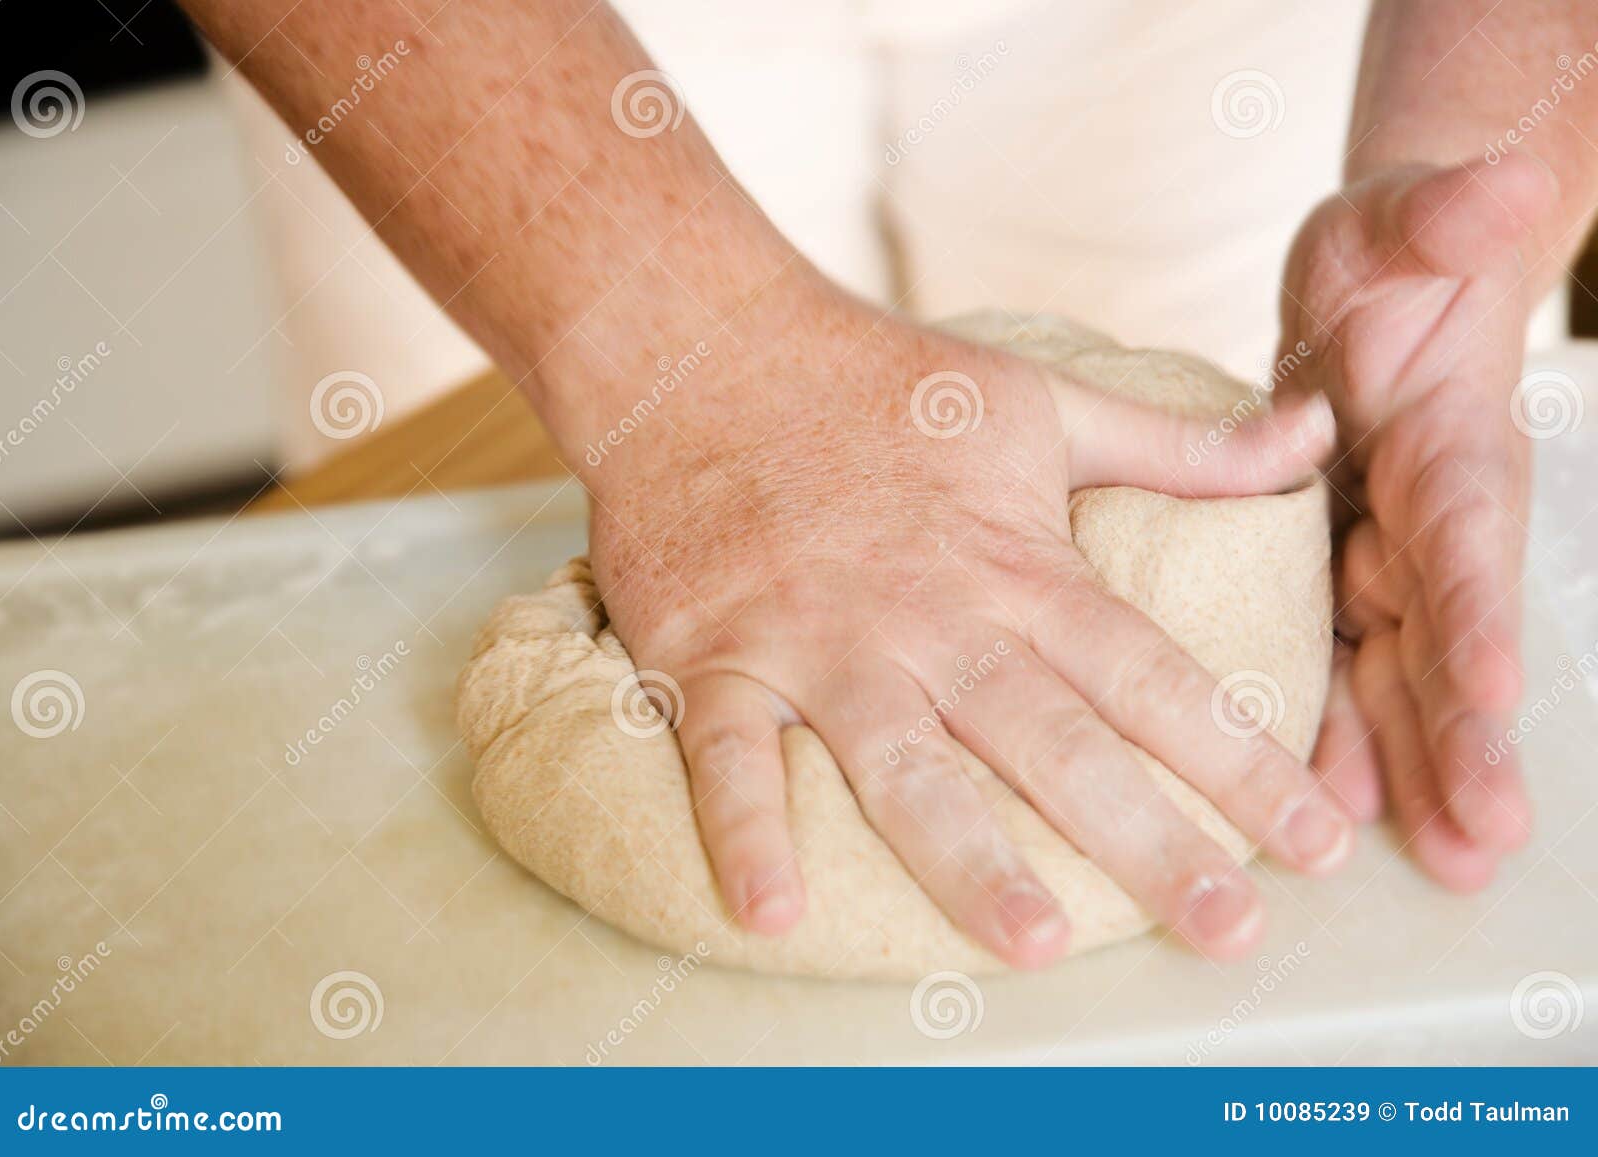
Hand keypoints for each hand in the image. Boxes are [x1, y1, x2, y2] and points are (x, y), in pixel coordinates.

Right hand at [581, 278, 1344, 964]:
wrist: (704, 348)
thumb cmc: (875, 383)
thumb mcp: (1043, 403)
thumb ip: (1178, 445)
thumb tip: (1313, 435)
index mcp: (1015, 566)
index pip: (1150, 674)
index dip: (1241, 759)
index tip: (1319, 841)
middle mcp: (929, 616)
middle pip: (1052, 740)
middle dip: (1145, 839)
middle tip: (1228, 929)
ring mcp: (818, 640)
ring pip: (901, 762)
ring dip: (964, 854)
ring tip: (1032, 943)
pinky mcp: (714, 653)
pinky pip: (726, 754)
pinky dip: (742, 830)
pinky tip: (771, 917)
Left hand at [1277, 156, 1556, 887]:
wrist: (1374, 290)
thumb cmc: (1392, 257)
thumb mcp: (1403, 220)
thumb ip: (1447, 217)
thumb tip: (1506, 187)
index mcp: (1454, 444)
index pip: (1467, 534)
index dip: (1479, 610)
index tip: (1495, 688)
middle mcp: (1431, 519)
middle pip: (1449, 633)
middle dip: (1462, 733)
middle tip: (1480, 836)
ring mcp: (1386, 554)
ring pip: (1401, 669)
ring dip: (1414, 762)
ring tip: (1436, 857)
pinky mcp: (1336, 570)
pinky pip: (1336, 657)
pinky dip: (1340, 728)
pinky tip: (1340, 803)